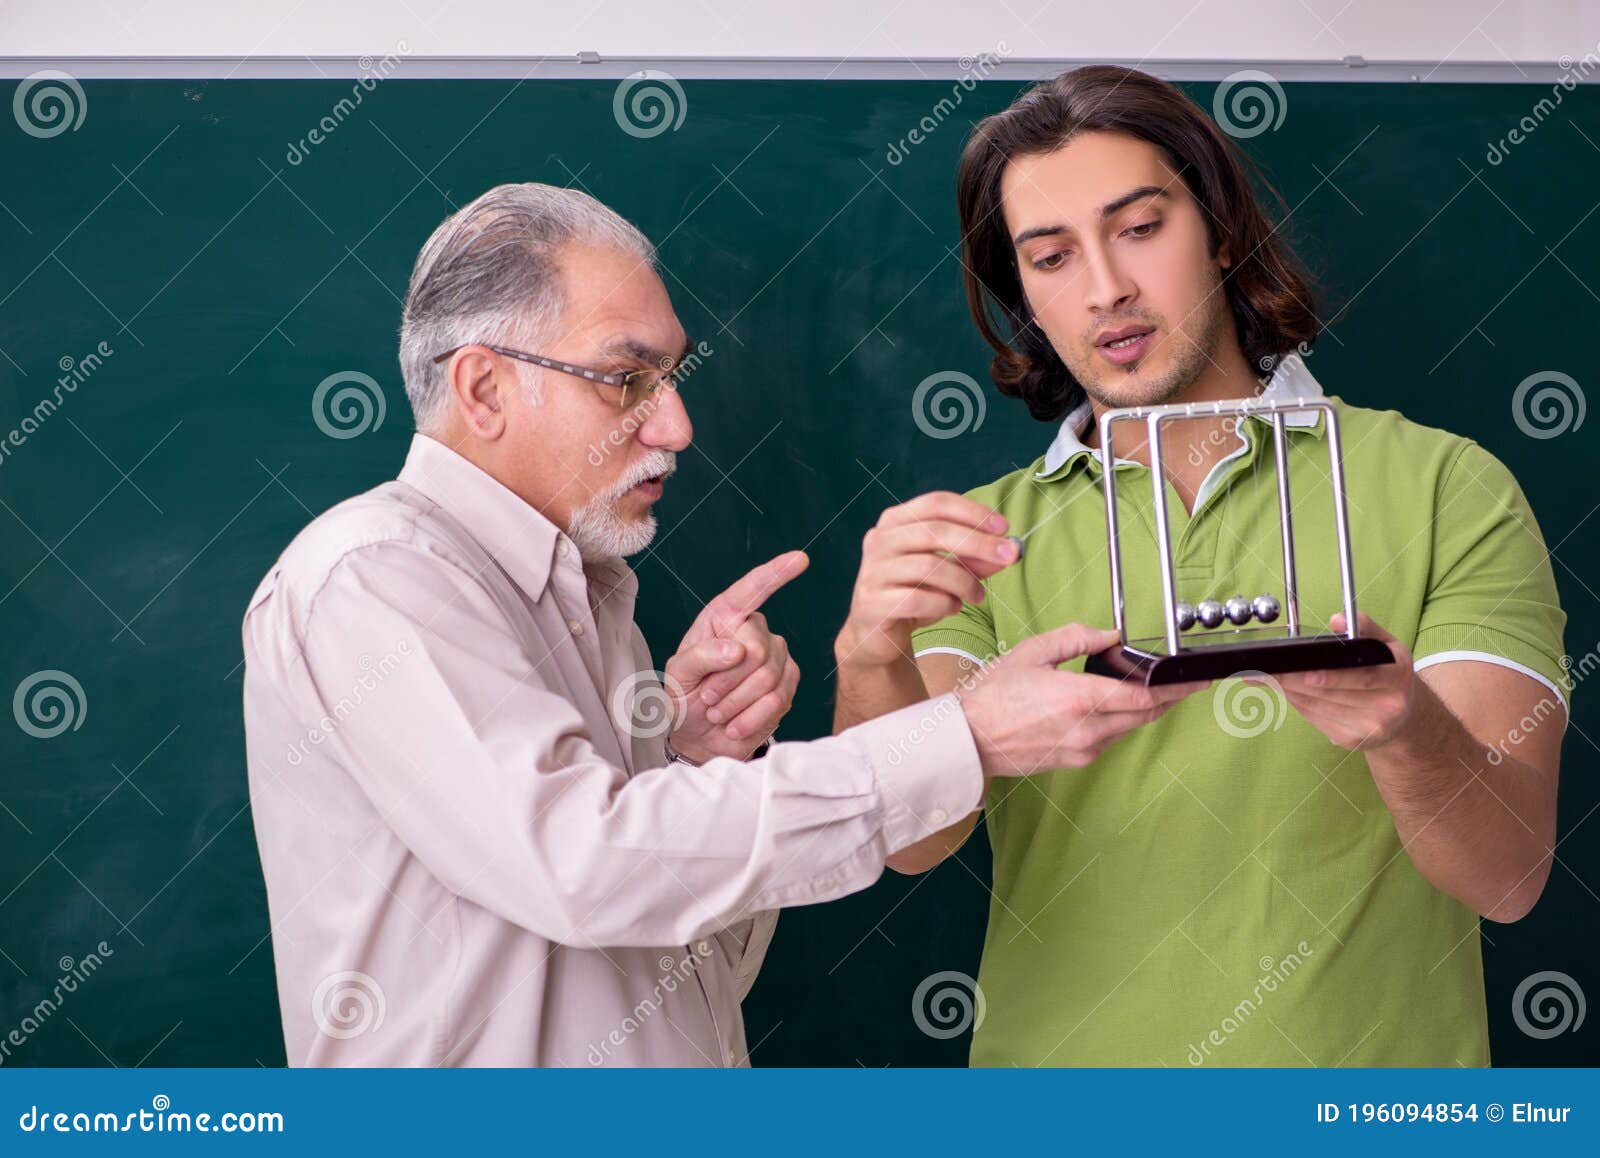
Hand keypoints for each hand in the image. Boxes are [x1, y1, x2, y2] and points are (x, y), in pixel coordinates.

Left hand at [665, 550, 807, 762]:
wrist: (700, 737)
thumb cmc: (686, 698)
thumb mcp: (678, 675)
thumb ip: (700, 658)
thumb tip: (736, 650)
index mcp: (724, 618)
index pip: (751, 591)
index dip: (776, 574)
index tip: (800, 559)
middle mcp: (755, 631)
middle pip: (756, 650)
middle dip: (727, 682)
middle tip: (708, 697)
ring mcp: (776, 657)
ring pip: (767, 678)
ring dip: (735, 703)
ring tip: (718, 710)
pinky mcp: (788, 684)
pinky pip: (776, 700)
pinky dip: (749, 718)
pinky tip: (734, 723)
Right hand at [835, 492, 1020, 668]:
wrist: (877, 633)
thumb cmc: (914, 592)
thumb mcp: (947, 571)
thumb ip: (975, 559)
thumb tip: (1010, 550)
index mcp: (895, 521)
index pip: (936, 504)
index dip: (972, 512)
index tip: (1004, 527)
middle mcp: (880, 541)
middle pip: (935, 532)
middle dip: (978, 543)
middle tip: (1009, 556)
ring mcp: (873, 572)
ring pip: (929, 567)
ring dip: (964, 581)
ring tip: (978, 595)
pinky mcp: (873, 603)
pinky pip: (918, 599)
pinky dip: (943, 604)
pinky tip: (952, 608)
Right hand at [955, 623, 1208, 776]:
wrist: (968, 738)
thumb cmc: (993, 695)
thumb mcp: (1033, 652)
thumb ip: (1077, 638)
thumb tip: (1110, 635)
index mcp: (1079, 698)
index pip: (1144, 698)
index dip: (1176, 690)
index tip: (1197, 681)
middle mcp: (1087, 729)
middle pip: (1145, 716)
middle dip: (1166, 699)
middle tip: (1181, 683)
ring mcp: (1083, 749)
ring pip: (1128, 728)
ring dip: (1139, 710)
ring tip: (1140, 690)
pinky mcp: (1075, 761)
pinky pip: (1108, 739)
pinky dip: (1115, 721)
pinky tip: (1104, 707)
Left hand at [1271, 612, 1415, 749]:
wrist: (1405, 717)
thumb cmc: (1389, 673)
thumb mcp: (1388, 646)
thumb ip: (1364, 627)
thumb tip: (1336, 620)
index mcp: (1397, 678)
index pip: (1362, 678)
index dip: (1332, 677)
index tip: (1305, 673)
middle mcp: (1387, 707)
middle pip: (1331, 694)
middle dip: (1295, 681)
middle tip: (1269, 671)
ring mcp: (1368, 728)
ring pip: (1318, 707)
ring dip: (1290, 691)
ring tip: (1270, 676)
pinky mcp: (1350, 740)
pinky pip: (1315, 718)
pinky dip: (1297, 702)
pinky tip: (1287, 690)